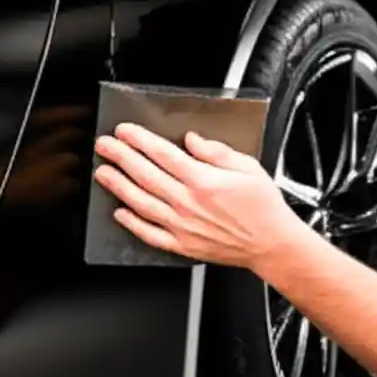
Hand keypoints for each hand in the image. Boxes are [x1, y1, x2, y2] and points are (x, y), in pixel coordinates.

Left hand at [93, 123, 307, 271]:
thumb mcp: (247, 167)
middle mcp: (188, 203)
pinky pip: (150, 234)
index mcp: (203, 180)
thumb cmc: (263, 208)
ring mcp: (183, 226)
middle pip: (145, 174)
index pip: (162, 154)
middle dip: (120, 157)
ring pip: (141, 202)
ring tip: (103, 173)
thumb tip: (192, 140)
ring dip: (118, 186)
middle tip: (103, 146)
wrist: (272, 245)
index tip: (124, 131)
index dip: (139, 140)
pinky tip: (120, 212)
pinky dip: (132, 223)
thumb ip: (216, 151)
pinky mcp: (183, 245)